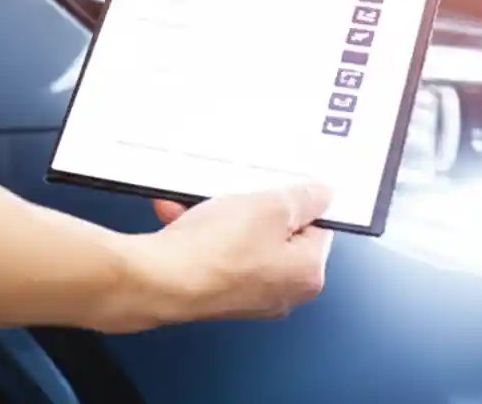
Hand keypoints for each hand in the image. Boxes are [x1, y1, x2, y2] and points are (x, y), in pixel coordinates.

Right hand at [144, 186, 333, 321]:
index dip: (297, 202)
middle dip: (250, 207)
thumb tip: (323, 195)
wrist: (158, 282)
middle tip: (238, 195)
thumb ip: (304, 198)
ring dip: (219, 215)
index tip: (278, 188)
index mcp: (306, 274)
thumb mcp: (271, 206)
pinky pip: (214, 251)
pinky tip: (180, 216)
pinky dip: (200, 231)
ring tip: (201, 203)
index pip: (318, 226)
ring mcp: (245, 294)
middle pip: (276, 232)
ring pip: (240, 238)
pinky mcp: (214, 291)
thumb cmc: (216, 253)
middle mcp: (280, 292)